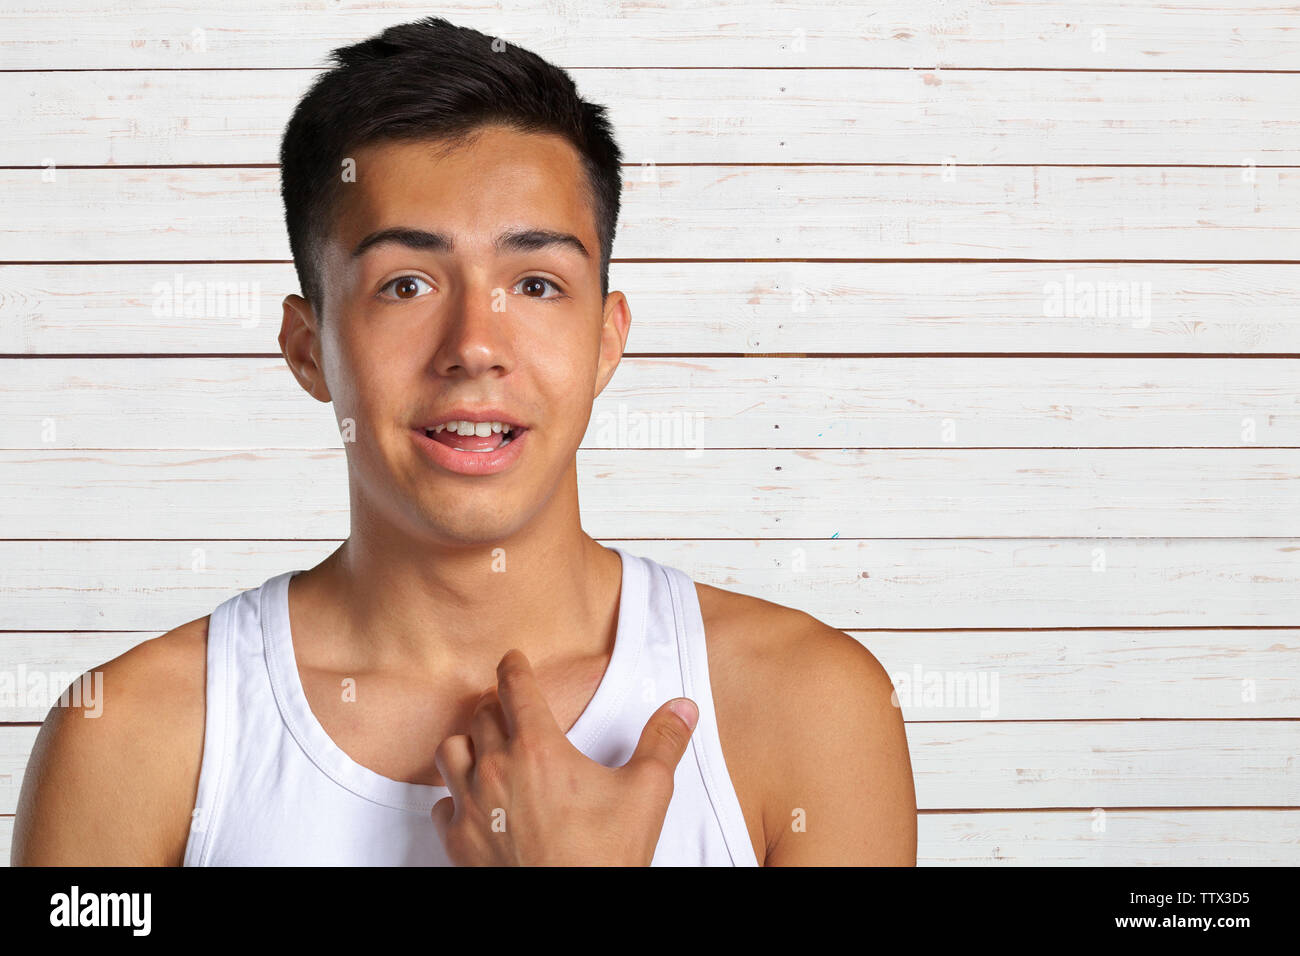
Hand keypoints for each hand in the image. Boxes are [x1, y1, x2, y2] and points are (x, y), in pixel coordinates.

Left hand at [430, 648, 697, 865]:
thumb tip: (682, 708)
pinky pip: (440, 806)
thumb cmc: (604, 857)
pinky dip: (453, 798)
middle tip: (507, 708)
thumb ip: (662, 742)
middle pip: (480, 716)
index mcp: (538, 748)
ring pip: (450, 753)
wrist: (572, 914)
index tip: (512, 660)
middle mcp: (496, 770)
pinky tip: (472, 804)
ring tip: (483, 747)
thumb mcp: (646, 793)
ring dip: (467, 744)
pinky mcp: (458, 844)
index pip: (515, 688)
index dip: (513, 668)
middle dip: (494, 706)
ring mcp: (472, 807)